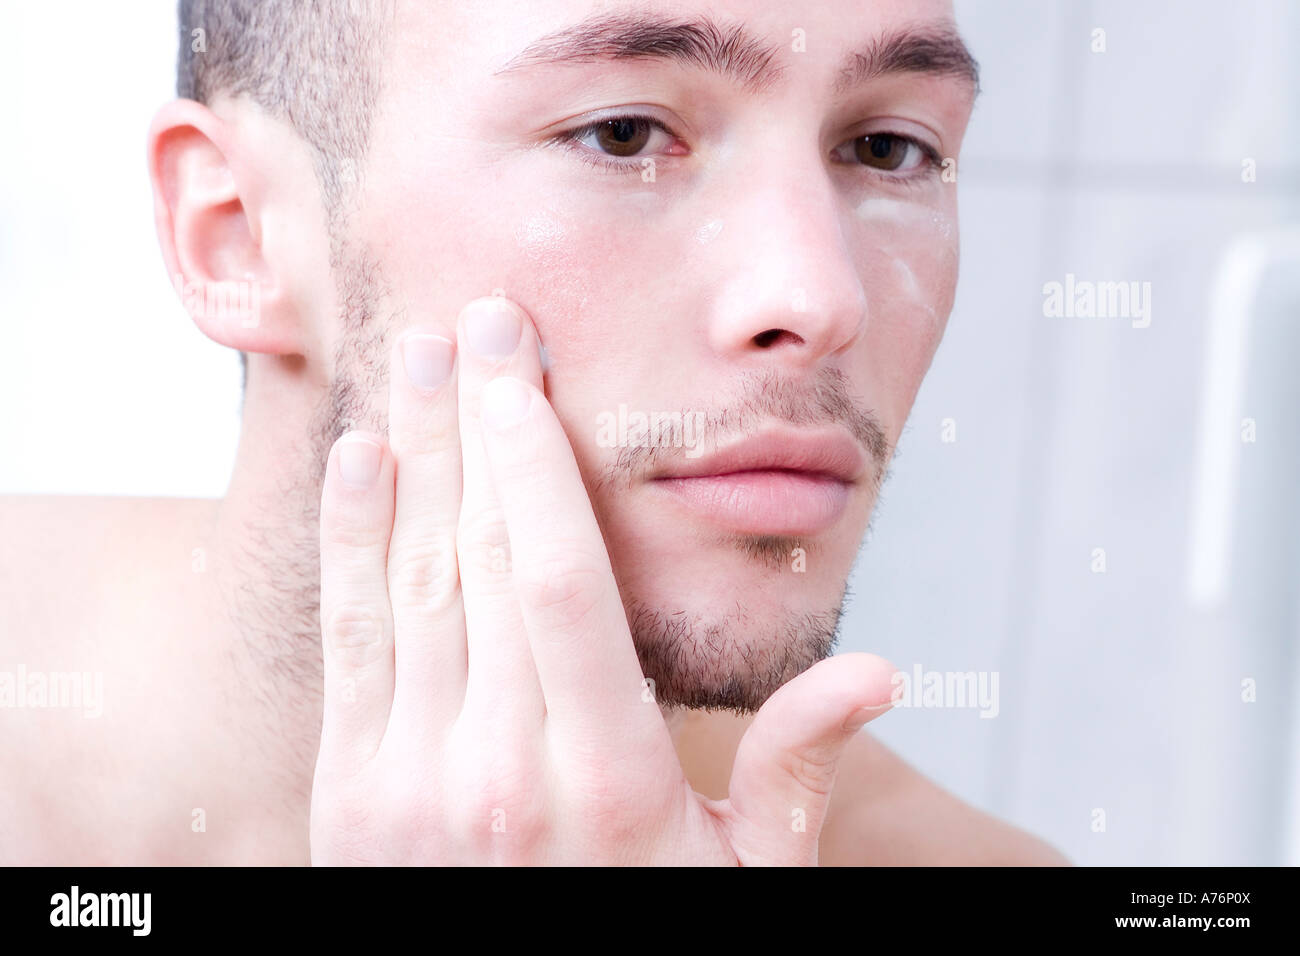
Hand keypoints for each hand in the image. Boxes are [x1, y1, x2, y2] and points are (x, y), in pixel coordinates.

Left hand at [309, 295, 897, 864]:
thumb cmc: (653, 939)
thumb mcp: (748, 880)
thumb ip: (798, 772)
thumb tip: (881, 674)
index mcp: (609, 777)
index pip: (560, 578)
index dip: (534, 453)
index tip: (523, 359)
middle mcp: (500, 770)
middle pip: (481, 554)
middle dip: (477, 422)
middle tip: (475, 320)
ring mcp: (411, 783)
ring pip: (412, 580)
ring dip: (415, 456)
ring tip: (421, 358)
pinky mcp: (352, 796)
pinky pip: (350, 640)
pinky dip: (349, 540)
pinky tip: (361, 460)